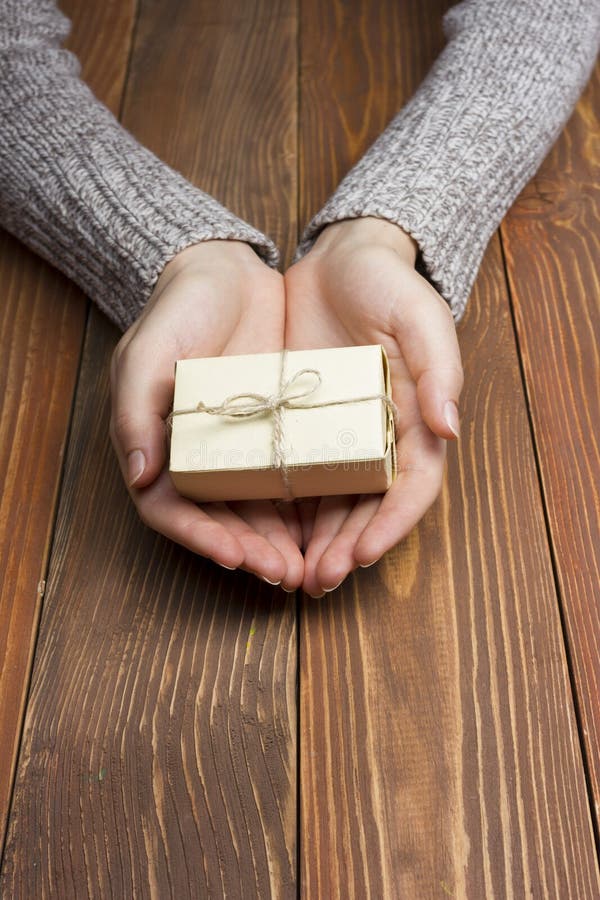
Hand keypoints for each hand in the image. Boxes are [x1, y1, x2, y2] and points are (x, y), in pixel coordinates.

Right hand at [110, 240, 303, 588]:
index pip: (170, 508)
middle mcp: (198, 457)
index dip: (199, 537)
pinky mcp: (276, 433)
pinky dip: (302, 507)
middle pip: (219, 520)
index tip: (235, 556)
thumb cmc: (175, 312)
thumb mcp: (145, 354)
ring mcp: (239, 448)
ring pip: (255, 510)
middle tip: (286, 574)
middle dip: (250, 551)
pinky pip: (288, 478)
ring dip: (279, 542)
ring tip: (310, 566)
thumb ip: (135, 413)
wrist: (226, 272)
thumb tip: (137, 475)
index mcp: (157, 447)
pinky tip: (327, 526)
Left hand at [284, 217, 463, 596]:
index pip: (413, 488)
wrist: (341, 259)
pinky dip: (286, 509)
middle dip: (345, 547)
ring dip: (315, 542)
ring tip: (291, 574)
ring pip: (332, 502)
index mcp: (417, 420)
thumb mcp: (421, 318)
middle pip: (368, 508)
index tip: (362, 555)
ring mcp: (339, 434)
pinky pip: (296, 474)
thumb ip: (439, 371)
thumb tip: (450, 430)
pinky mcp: (302, 425)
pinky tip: (266, 533)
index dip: (391, 526)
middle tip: (316, 580)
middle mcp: (380, 437)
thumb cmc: (389, 285)